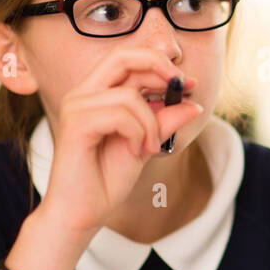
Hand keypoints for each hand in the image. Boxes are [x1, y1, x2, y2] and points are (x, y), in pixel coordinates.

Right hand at [37, 46, 202, 243]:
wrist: (81, 213)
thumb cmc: (106, 180)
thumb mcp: (145, 144)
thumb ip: (164, 121)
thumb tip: (194, 103)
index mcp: (95, 93)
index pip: (127, 59)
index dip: (160, 63)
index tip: (189, 82)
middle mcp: (81, 94)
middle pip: (122, 56)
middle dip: (158, 66)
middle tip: (183, 88)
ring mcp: (76, 107)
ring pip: (128, 95)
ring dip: (151, 122)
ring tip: (150, 147)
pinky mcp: (75, 125)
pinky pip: (120, 114)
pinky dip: (137, 132)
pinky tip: (137, 151)